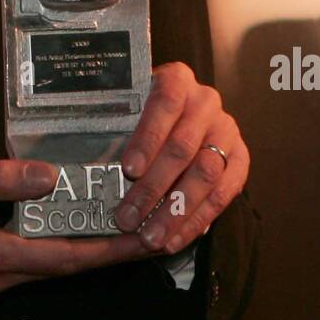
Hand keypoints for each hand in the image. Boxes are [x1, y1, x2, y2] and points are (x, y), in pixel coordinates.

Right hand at [0, 158, 149, 293]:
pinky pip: (37, 256)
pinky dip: (64, 241)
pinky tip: (80, 221)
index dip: (109, 251)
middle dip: (111, 250)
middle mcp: (2, 274)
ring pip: (54, 262)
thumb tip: (49, 175)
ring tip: (128, 225)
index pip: (66, 258)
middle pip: (68, 265)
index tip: (144, 241)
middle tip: (152, 230)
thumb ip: (1, 178)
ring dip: (91, 247)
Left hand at [113, 61, 248, 255]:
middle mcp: (206, 101)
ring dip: (176, 210)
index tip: (129, 170)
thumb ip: (114, 125)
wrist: (184, 114)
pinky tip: (175, 240)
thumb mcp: (127, 107)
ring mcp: (226, 129)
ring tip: (151, 237)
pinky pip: (224, 193)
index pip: (165, 103)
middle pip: (182, 146)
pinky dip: (198, 220)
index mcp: (177, 79)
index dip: (148, 138)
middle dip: (154, 187)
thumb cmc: (141, 114)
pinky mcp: (240, 158)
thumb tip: (79, 160)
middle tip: (128, 218)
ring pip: (206, 173)